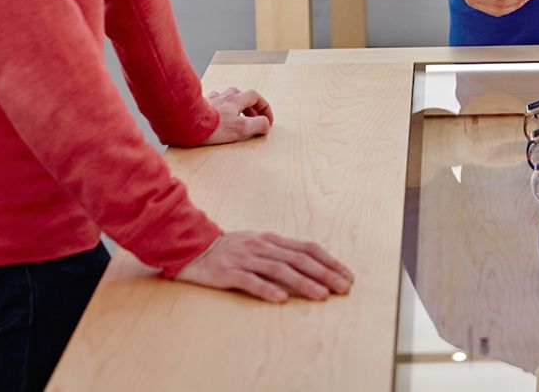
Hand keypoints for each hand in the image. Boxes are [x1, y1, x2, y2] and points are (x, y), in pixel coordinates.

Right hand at [176, 231, 352, 302]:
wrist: (191, 246)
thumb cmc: (230, 249)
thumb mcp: (258, 245)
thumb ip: (281, 253)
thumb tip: (313, 265)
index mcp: (272, 239)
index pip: (308, 248)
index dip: (329, 261)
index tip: (347, 275)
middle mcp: (262, 246)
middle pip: (299, 259)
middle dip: (325, 273)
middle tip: (343, 288)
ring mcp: (245, 258)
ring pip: (280, 269)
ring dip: (303, 282)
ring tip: (321, 295)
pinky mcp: (228, 272)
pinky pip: (250, 281)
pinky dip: (267, 289)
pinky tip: (281, 299)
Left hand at [200, 87, 272, 145]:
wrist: (187, 125)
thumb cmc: (212, 127)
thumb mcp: (241, 128)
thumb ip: (257, 125)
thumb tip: (265, 124)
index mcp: (235, 100)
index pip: (256, 97)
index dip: (264, 107)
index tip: (267, 119)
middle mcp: (223, 96)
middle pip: (241, 94)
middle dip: (250, 106)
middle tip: (253, 118)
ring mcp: (210, 100)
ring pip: (225, 97)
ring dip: (233, 104)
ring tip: (235, 115)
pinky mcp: (199, 106)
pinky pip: (211, 102)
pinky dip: (217, 106)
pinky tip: (215, 114)